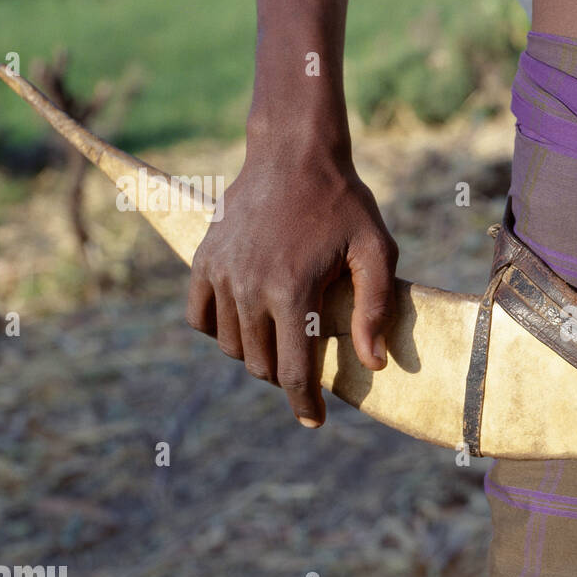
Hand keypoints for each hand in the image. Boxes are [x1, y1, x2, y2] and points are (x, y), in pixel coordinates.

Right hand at [185, 146, 397, 427]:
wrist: (293, 154)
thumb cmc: (344, 204)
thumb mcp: (377, 250)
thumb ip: (376, 308)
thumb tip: (372, 364)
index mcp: (292, 291)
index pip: (294, 371)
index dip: (304, 405)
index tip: (314, 422)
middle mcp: (249, 288)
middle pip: (259, 364)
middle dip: (285, 377)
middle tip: (307, 368)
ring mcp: (221, 274)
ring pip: (229, 346)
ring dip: (254, 354)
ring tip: (281, 342)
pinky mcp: (204, 260)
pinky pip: (199, 317)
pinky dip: (218, 330)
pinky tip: (245, 324)